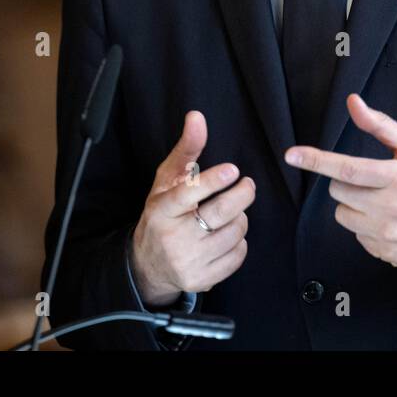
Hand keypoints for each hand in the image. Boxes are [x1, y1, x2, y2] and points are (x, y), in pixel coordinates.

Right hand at [129, 110, 255, 305]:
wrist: (148, 264)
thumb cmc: (163, 214)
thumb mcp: (167, 180)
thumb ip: (186, 149)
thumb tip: (197, 116)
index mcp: (162, 209)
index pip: (188, 194)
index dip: (211, 181)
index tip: (233, 170)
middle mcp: (173, 237)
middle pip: (220, 214)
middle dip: (242, 196)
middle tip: (247, 185)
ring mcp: (188, 261)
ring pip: (234, 233)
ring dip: (240, 219)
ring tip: (231, 213)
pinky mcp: (201, 280)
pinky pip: (237, 256)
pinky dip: (239, 242)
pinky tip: (228, 235)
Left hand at [284, 93, 396, 270]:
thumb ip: (381, 126)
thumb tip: (354, 103)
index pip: (347, 168)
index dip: (316, 160)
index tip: (292, 155)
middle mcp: (392, 209)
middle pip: (340, 192)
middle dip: (348, 183)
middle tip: (373, 181)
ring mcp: (390, 236)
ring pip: (344, 216)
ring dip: (355, 207)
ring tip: (382, 202)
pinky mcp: (388, 254)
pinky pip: (357, 237)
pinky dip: (367, 227)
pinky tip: (390, 221)